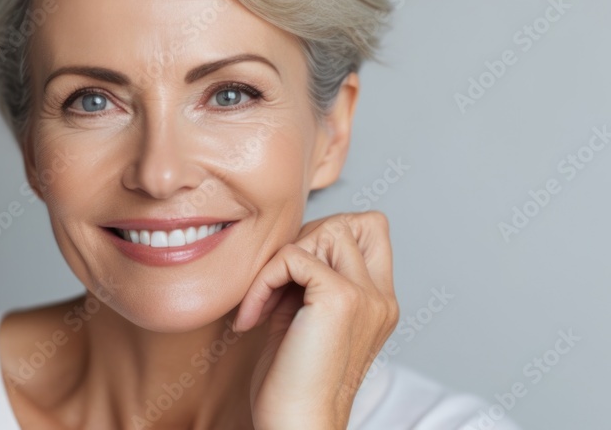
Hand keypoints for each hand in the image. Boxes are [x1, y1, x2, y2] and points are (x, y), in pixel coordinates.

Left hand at [233, 211, 399, 429]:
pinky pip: (291, 257)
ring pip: (326, 230)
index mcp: (378, 303)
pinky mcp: (341, 300)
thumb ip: (307, 281)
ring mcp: (366, 297)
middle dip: (302, 243)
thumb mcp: (302, 320)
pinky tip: (252, 318)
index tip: (289, 278)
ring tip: (262, 303)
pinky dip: (261, 281)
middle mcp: (381, 298)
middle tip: (273, 287)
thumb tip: (287, 245)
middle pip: (351, 222)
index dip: (325, 235)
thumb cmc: (291, 385)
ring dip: (281, 260)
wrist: (296, 427)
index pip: (370, 229)